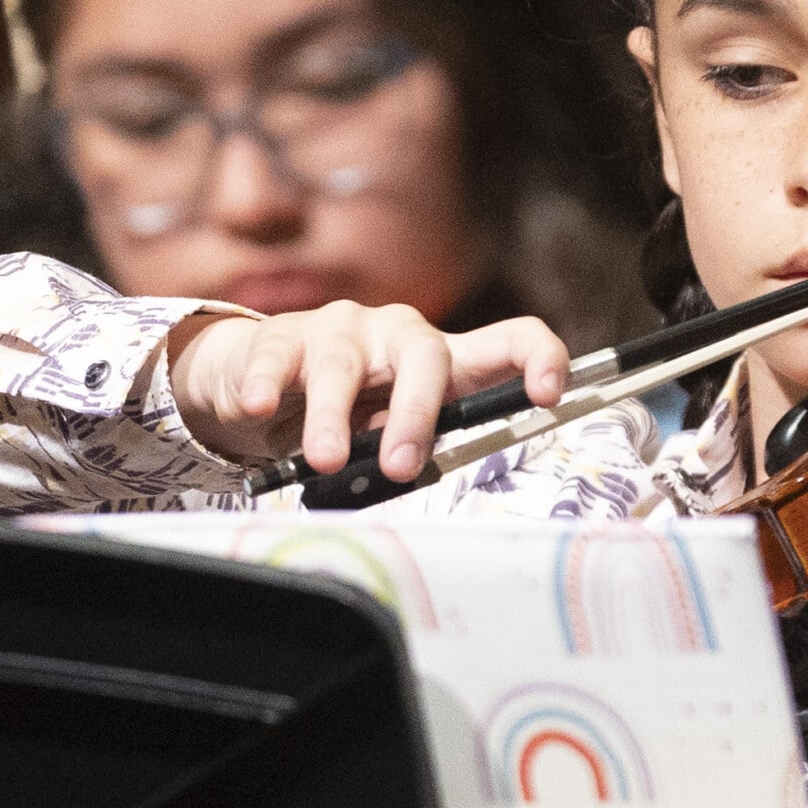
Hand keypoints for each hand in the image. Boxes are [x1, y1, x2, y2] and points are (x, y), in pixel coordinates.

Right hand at [166, 304, 568, 480]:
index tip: (548, 395)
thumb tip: (406, 477)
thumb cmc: (346, 413)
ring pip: (344, 365)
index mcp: (445, 359)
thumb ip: (409, 444)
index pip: (510, 339)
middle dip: (416, 413)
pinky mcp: (284, 336)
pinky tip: (258, 407)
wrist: (259, 383)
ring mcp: (344, 330)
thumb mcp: (389, 430)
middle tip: (402, 465)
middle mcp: (402, 334)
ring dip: (334, 416)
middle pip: (427, 356)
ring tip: (328, 459)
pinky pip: (277, 356)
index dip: (539, 359)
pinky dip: (267, 385)